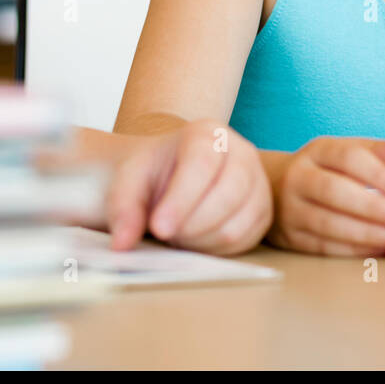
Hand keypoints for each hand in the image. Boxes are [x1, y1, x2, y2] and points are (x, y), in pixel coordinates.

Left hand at [105, 119, 272, 255]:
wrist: (172, 176)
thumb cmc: (155, 175)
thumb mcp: (129, 181)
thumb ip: (123, 208)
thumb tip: (121, 243)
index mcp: (208, 134)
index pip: (203, 163)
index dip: (182, 199)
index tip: (158, 228)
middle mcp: (242, 153)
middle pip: (229, 193)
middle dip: (191, 224)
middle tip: (164, 233)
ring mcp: (257, 183)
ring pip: (236, 223)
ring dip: (200, 240)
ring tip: (178, 233)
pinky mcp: (262, 212)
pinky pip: (243, 240)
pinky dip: (214, 249)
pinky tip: (195, 239)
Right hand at [270, 131, 384, 256]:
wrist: (273, 187)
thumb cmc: (325, 169)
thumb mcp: (350, 152)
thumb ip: (382, 151)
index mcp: (317, 151)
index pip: (348, 158)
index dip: (377, 174)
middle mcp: (298, 177)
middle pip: (334, 191)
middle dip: (373, 207)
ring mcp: (291, 209)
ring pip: (328, 223)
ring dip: (367, 232)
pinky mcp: (290, 237)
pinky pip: (324, 246)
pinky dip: (355, 249)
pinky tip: (380, 246)